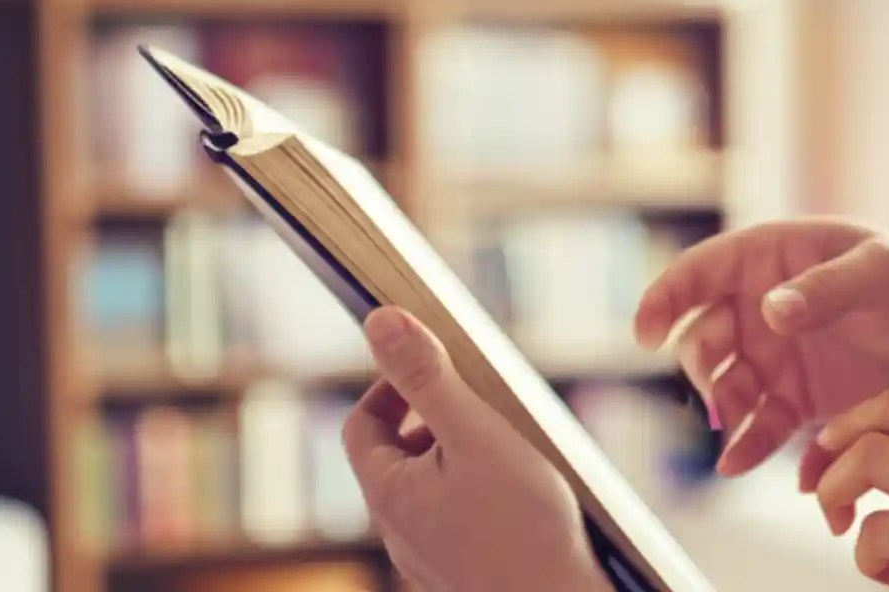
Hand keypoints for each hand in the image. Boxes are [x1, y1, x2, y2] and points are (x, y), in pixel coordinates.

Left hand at [344, 307, 609, 591]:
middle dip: (435, 418)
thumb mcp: (476, 433)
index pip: (362, 424)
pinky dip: (481, 494)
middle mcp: (401, 534)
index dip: (391, 386)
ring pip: (432, 488)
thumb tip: (380, 320)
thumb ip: (427, 377)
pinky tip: (526, 494)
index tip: (437, 369)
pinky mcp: (466, 574)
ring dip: (461, 455)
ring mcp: (433, 559)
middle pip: (398, 455)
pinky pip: (459, 519)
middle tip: (483, 403)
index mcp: (389, 495)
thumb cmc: (526, 527)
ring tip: (512, 446)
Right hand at [634, 219, 888, 473]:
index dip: (664, 299)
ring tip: (734, 437)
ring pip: (723, 384)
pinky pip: (757, 426)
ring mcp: (772, 354)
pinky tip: (741, 465)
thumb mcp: (881, 274)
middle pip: (702, 336)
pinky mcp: (792, 399)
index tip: (646, 334)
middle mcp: (759, 306)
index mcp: (769, 257)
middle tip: (721, 398)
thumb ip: (825, 289)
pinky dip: (747, 447)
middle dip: (700, 368)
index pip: (700, 272)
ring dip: (720, 410)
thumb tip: (768, 310)